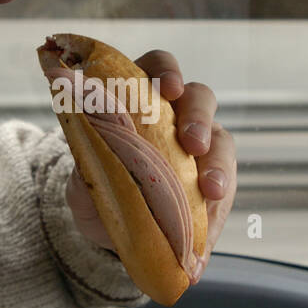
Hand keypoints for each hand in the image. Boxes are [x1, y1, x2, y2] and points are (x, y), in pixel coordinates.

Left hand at [66, 49, 235, 282]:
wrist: (113, 224)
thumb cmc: (99, 187)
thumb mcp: (84, 183)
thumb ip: (87, 176)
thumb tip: (91, 181)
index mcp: (143, 99)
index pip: (158, 68)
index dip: (166, 73)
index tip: (168, 89)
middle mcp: (178, 116)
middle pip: (200, 99)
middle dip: (199, 119)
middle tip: (193, 145)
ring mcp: (201, 148)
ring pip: (221, 141)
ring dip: (218, 165)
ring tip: (211, 193)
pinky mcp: (214, 182)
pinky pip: (223, 191)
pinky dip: (215, 215)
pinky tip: (205, 238)